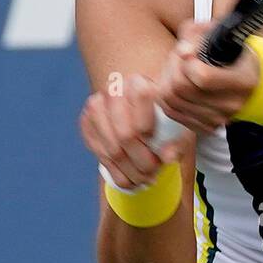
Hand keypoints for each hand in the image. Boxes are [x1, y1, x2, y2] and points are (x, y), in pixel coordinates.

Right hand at [78, 74, 178, 189]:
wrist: (139, 107)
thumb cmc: (162, 116)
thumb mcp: (177, 126)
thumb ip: (176, 141)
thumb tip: (168, 158)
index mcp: (138, 83)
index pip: (141, 112)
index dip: (150, 135)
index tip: (160, 150)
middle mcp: (113, 90)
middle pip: (125, 136)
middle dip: (142, 163)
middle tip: (153, 173)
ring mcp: (96, 106)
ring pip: (112, 151)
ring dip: (130, 173)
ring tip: (145, 179)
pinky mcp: (86, 122)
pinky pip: (100, 156)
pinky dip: (118, 175)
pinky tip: (131, 179)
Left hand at [157, 20, 258, 132]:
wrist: (248, 75)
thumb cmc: (231, 51)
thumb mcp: (217, 32)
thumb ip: (195, 34)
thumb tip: (183, 51)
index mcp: (242, 80)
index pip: (203, 77)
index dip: (187, 62)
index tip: (189, 52)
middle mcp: (232, 103)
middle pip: (181, 89)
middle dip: (172, 68)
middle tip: (178, 58)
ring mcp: (219, 118)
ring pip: (172, 102)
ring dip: (167, 81)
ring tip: (176, 69)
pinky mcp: (206, 126)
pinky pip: (172, 113)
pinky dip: (167, 97)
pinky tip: (177, 85)